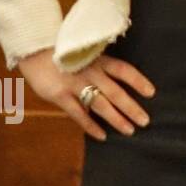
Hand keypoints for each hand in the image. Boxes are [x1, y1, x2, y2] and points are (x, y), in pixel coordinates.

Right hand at [17, 47, 154, 140]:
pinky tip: (102, 136)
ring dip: (116, 119)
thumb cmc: (63, 53)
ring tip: (129, 130)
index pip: (124, 70)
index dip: (138, 81)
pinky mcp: (60, 94)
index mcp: (99, 60)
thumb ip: (100, 68)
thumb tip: (116, 85)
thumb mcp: (86, 55)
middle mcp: (91, 72)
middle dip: (132, 108)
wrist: (34, 49)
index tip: (151, 93)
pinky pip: (79, 113)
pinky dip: (91, 126)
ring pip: (101, 104)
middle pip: (116, 92)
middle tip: (145, 121)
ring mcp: (75, 83)